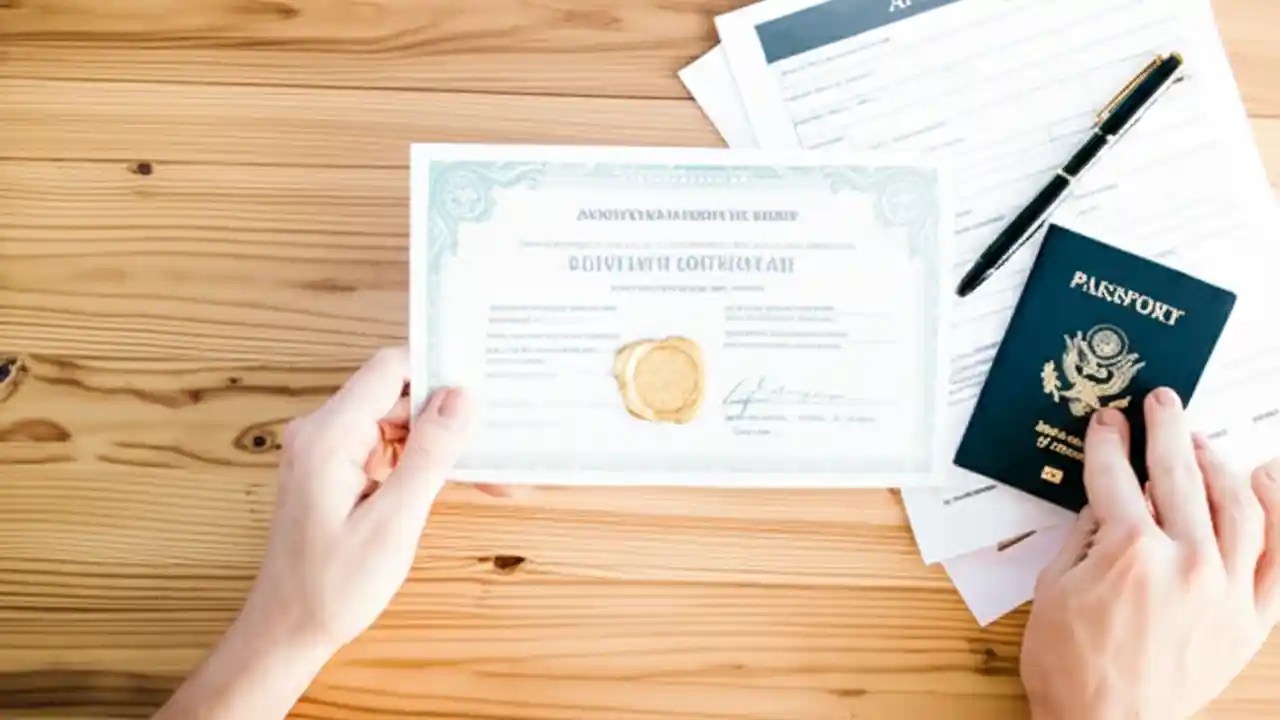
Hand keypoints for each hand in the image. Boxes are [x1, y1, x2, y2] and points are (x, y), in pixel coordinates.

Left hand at [155, 347, 478, 718]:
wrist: (287, 631)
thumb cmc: (333, 587)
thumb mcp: (393, 522)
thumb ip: (428, 454)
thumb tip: (462, 396)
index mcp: (328, 436)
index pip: (389, 369)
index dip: (438, 370)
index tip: (485, 386)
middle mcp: (321, 432)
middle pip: (396, 394)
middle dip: (448, 416)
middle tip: (497, 445)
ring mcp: (325, 450)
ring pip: (395, 421)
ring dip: (438, 442)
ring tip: (487, 475)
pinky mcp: (334, 469)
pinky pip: (384, 447)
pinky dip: (419, 461)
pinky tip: (454, 483)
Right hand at [1021, 387, 1279, 719]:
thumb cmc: (1071, 664)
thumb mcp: (1054, 586)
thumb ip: (1085, 533)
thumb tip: (1107, 498)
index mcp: (1129, 553)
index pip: (1117, 476)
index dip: (1108, 442)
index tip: (1108, 421)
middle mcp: (1185, 563)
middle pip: (1179, 475)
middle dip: (1166, 430)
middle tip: (1161, 403)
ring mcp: (1224, 590)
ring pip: (1238, 504)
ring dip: (1218, 463)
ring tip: (1201, 443)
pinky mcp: (1249, 619)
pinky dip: (1279, 511)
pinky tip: (1266, 478)